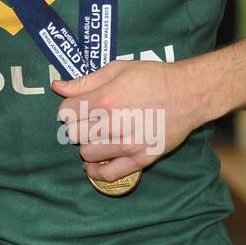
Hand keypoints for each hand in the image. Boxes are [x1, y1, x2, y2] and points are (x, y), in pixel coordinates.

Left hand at [52, 59, 202, 183]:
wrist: (188, 94)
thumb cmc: (152, 77)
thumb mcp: (116, 69)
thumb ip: (85, 82)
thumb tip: (57, 87)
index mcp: (104, 99)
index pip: (65, 112)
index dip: (68, 109)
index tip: (76, 107)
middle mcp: (113, 124)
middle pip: (73, 134)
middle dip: (77, 126)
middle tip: (88, 121)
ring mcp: (128, 144)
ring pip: (87, 154)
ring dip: (88, 145)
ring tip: (97, 137)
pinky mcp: (142, 158)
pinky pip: (109, 175)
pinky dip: (97, 172)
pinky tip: (97, 163)